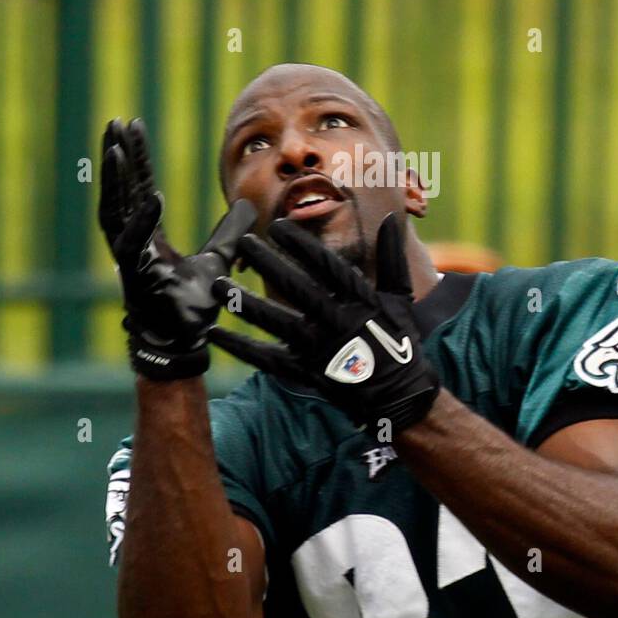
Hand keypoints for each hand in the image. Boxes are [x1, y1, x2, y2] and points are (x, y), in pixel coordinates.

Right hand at [99, 117, 256, 380]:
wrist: (186, 341)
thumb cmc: (194, 306)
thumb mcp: (219, 259)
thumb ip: (229, 231)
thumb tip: (245, 204)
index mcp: (147, 235)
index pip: (138, 187)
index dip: (137, 159)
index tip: (133, 126)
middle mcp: (132, 242)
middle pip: (119, 190)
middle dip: (118, 156)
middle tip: (115, 121)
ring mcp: (129, 258)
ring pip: (114, 210)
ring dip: (117, 179)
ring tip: (117, 147)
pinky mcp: (134, 276)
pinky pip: (133, 243)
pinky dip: (143, 220)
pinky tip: (154, 195)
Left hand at [209, 213, 439, 432]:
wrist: (401, 399)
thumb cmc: (398, 342)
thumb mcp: (400, 297)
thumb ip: (391, 258)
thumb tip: (391, 218)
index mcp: (361, 302)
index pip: (326, 266)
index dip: (302, 245)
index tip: (278, 226)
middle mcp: (338, 323)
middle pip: (297, 289)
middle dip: (269, 264)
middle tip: (244, 243)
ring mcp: (320, 351)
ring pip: (278, 323)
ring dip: (246, 303)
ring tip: (219, 285)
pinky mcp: (307, 374)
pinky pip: (268, 360)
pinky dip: (241, 347)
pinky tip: (216, 333)